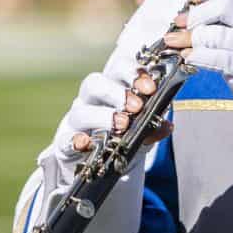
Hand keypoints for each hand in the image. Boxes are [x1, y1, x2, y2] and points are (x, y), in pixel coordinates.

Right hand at [39, 70, 168, 196]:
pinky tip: (85, 143)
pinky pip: (65, 140)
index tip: (150, 87)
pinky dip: (75, 141)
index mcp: (111, 88)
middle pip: (94, 83)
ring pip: (80, 111)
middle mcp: (90, 100)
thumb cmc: (121, 136)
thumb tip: (167, 126)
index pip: (117, 69)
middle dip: (116, 92)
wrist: (96, 163)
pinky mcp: (65, 144)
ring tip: (122, 125)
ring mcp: (76, 122)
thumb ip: (153, 125)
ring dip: (102, 116)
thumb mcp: (141, 129)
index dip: (133, 73)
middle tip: (137, 106)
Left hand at [163, 0, 232, 86]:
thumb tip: (194, 18)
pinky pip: (216, 58)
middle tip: (180, 22)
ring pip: (215, 33)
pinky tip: (188, 56)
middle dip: (196, 14)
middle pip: (223, 7)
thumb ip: (232, 21)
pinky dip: (197, 55)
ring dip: (190, 37)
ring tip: (175, 42)